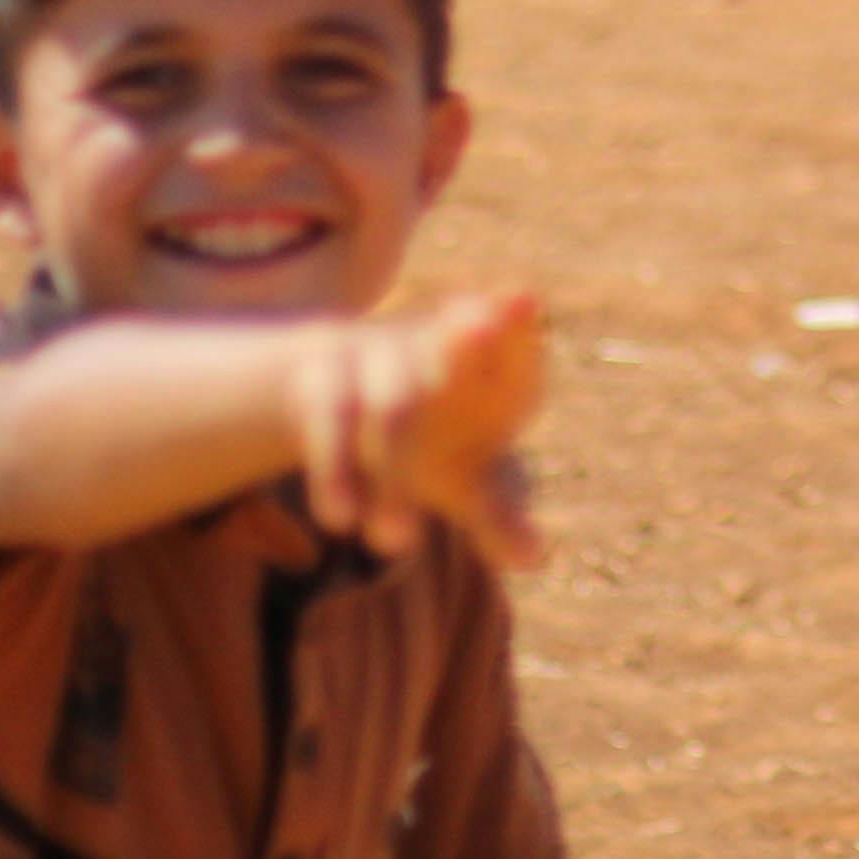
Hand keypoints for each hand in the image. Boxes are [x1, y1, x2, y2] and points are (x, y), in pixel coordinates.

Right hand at [288, 291, 545, 562]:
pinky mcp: (324, 383)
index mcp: (493, 367)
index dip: (517, 325)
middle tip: (479, 328)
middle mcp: (437, 350)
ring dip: (394, 480)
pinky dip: (337, 471)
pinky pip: (332, 423)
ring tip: (396, 546)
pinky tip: (341, 519)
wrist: (346, 396)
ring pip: (392, 410)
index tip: (521, 299)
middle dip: (464, 339)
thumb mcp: (470, 479)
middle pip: (453, 344)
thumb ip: (500, 515)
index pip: (514, 341)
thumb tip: (534, 559)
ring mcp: (378, 359)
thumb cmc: (438, 439)